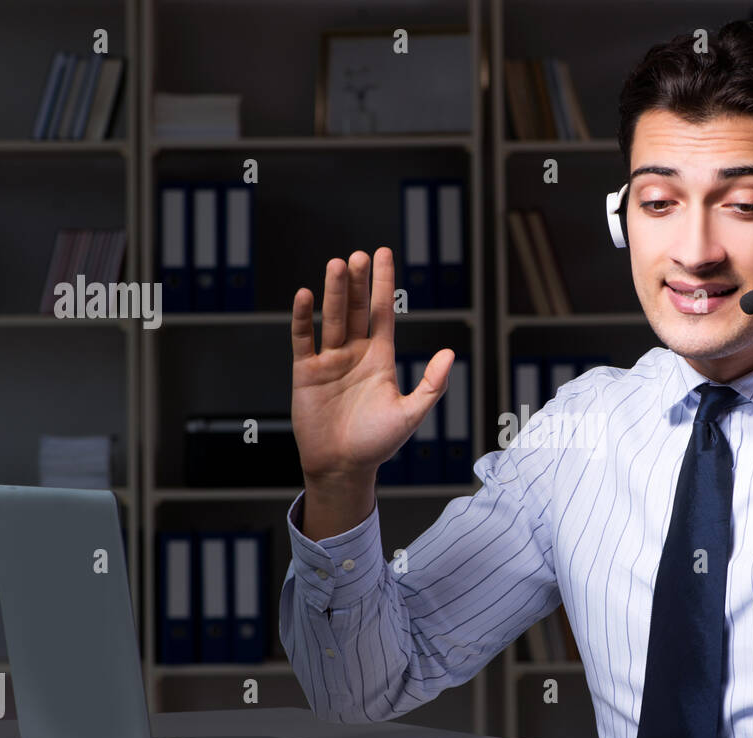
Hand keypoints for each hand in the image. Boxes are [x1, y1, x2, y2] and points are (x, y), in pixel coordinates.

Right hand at [290, 247, 453, 481]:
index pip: (383, 312)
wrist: (342, 467)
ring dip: (334, 292)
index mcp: (380, 358)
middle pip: (357, 309)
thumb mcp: (411, 414)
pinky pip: (303, 339)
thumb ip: (432, 384)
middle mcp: (354, 353)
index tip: (383, 254)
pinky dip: (303, 318)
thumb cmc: (377, 444)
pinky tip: (305, 295)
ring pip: (332, 318)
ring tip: (337, 265)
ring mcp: (329, 360)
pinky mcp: (305, 372)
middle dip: (358, 282)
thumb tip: (450, 353)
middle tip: (359, 255)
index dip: (383, 283)